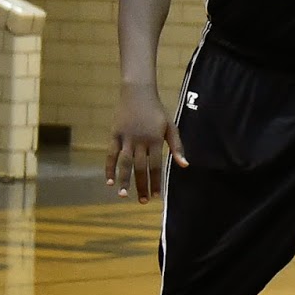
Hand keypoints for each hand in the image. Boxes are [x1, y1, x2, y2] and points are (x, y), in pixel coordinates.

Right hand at [106, 84, 187, 201]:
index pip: (156, 165)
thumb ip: (177, 146)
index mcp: (155, 139)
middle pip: (140, 167)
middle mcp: (140, 140)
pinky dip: (109, 168)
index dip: (156, 181)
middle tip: (142, 202)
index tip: (156, 196)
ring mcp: (126, 137)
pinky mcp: (114, 134)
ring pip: (124, 163)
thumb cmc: (157, 111)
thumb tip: (185, 165)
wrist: (138, 93)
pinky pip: (111, 154)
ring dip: (124, 180)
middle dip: (142, 185)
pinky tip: (109, 181)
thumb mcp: (170, 127)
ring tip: (123, 196)